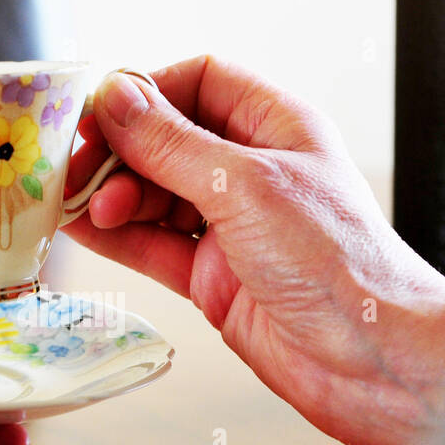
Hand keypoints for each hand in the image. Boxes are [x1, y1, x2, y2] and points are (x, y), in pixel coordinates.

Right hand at [65, 56, 444, 444]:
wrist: (370, 361)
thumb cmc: (339, 263)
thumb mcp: (244, 186)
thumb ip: (172, 144)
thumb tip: (116, 98)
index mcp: (278, 128)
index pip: (200, 84)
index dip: (147, 92)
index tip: (98, 110)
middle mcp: (253, 174)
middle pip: (167, 141)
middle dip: (119, 150)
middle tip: (75, 164)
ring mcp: (231, 228)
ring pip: (153, 196)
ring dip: (112, 195)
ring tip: (80, 204)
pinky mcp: (213, 278)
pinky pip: (152, 246)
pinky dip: (116, 236)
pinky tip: (82, 227)